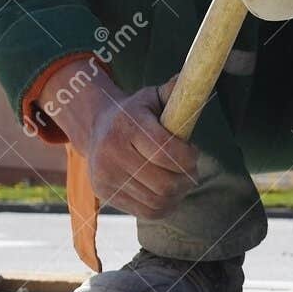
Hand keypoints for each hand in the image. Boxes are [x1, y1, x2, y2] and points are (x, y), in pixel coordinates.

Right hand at [37, 61, 197, 219]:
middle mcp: (111, 152)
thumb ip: (174, 92)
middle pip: (164, 182)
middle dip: (186, 179)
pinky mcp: (106, 195)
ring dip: (177, 194)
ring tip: (181, 182)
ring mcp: (106, 177)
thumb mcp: (151, 97)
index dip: (188, 158)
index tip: (194, 154)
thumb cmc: (135, 112)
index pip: (164, 150)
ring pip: (158, 200)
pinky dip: (164, 206)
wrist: (95, 128)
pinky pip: (147, 211)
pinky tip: (168, 193)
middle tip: (192, 172)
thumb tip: (198, 80)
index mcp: (126, 125)